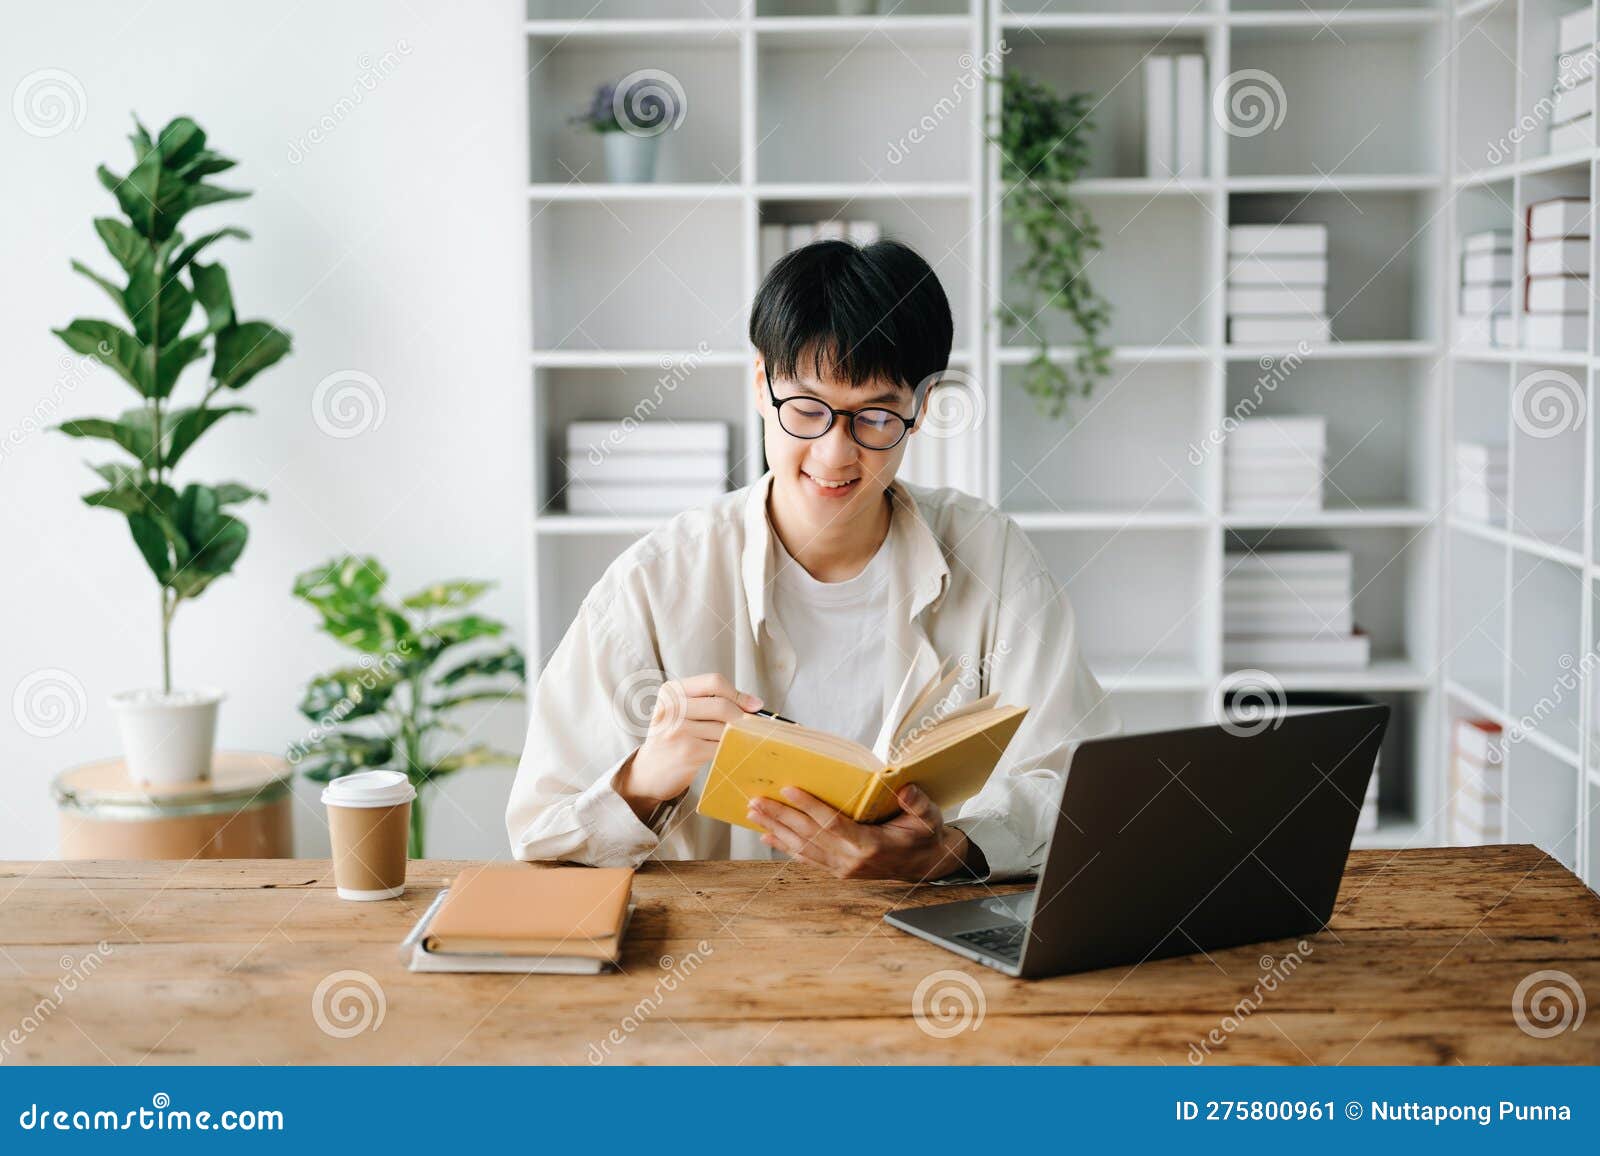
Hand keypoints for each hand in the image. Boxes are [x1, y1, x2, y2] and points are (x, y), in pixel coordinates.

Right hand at [615, 673, 761, 820]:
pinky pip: (722, 746)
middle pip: (722, 705)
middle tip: (751, 725)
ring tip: (737, 739)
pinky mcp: (688, 752)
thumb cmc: (672, 738)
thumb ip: (709, 701)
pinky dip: (732, 748)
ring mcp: (678, 731)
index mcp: (671, 691)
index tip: (754, 705)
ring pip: (725, 728)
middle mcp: (671, 708)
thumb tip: (753, 704)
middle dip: (742, 716)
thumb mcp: (680, 711)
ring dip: (738, 734)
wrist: (649, 772)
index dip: (738, 693)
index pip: (714, 682)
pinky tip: (730, 750)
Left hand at [747, 784, 980, 881]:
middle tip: (756, 800)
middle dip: (780, 817)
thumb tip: (904, 789)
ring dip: (776, 829)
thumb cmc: (924, 836)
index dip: (809, 807)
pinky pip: (806, 858)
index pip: (833, 824)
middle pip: (809, 835)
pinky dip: (785, 846)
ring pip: (803, 847)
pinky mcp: (838, 871)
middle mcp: (851, 860)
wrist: (926, 864)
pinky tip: (767, 835)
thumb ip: (917, 803)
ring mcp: (842, 868)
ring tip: (754, 813)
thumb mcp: (929, 817)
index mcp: (871, 845)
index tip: (788, 789)